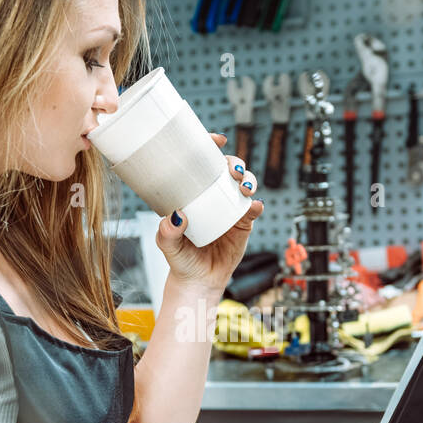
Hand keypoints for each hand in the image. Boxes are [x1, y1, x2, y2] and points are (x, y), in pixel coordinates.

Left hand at [155, 132, 264, 293]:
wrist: (198, 282)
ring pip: (244, 185)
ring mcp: (229, 209)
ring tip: (244, 187)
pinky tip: (253, 205)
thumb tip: (177, 216)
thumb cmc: (180, 259)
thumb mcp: (168, 245)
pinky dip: (255, 205)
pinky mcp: (243, 224)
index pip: (204, 164)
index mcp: (194, 194)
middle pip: (228, 170)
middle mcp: (213, 197)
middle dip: (235, 163)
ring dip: (249, 180)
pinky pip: (251, 210)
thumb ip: (168, 232)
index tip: (217, 140)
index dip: (211, 147)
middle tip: (232, 170)